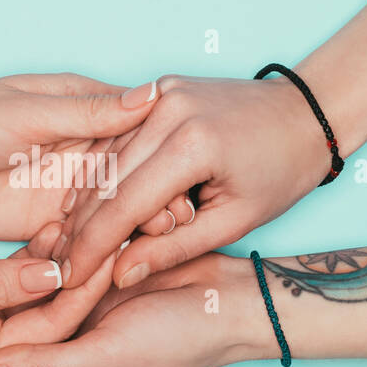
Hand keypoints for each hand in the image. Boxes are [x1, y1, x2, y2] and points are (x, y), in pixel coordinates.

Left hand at [0, 73, 169, 240]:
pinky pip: (79, 246)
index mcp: (83, 112)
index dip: (161, 161)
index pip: (138, 137)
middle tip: (167, 225)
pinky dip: (91, 257)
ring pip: (111, 218)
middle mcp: (81, 154)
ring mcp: (64, 194)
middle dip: (150, 203)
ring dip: (127, 234)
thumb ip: (87, 113)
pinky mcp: (42, 229)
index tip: (182, 183)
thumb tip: (150, 95)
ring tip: (143, 250)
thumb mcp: (26, 114)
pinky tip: (105, 270)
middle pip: (133, 182)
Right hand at [0, 226, 119, 366]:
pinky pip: (9, 288)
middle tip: (130, 226)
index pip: (59, 323)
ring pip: (37, 299)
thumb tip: (54, 272)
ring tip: (103, 220)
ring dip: (66, 264)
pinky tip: (53, 227)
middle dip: (93, 273)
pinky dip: (31, 262)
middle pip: (58, 313)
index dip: (93, 280)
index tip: (124, 238)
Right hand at [56, 74, 333, 288]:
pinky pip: (117, 137)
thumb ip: (174, 248)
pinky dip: (101, 173)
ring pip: (102, 156)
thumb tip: (121, 274)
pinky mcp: (157, 90)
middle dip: (79, 227)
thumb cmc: (281, 170)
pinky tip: (87, 206)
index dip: (92, 246)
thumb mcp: (235, 221)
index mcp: (192, 143)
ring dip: (84, 201)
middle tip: (61, 266)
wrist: (305, 112)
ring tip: (69, 243)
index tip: (71, 277)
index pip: (123, 204)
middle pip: (103, 178)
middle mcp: (168, 109)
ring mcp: (160, 94)